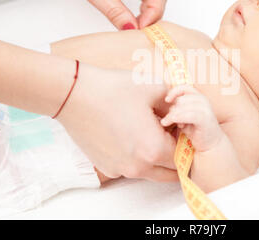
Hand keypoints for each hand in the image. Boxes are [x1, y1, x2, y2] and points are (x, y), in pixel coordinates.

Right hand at [57, 64, 177, 181]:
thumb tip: (181, 111)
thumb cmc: (114, 89)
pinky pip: (130, 167)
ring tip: (145, 129)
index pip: (182, 156)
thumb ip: (176, 102)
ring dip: (155, 156)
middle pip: (169, 171)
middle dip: (173, 154)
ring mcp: (120, 170)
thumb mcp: (154, 88)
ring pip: (150, 171)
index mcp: (153, 149)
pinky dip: (136, 156)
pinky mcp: (106, 167)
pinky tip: (128, 133)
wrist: (74, 95)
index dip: (184, 140)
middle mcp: (138, 166)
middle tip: (168, 132)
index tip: (179, 126)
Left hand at [160, 85, 223, 151]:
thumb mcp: (185, 117)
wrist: (212, 144)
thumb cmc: (196, 130)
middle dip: (172, 110)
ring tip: (176, 125)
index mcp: (199, 98)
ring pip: (182, 107)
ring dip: (174, 116)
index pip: (184, 87)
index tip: (167, 100)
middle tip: (171, 120)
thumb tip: (167, 102)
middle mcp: (203, 101)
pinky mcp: (205, 119)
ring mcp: (205, 109)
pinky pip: (188, 115)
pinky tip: (179, 126)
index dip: (174, 92)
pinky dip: (180, 118)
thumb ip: (178, 109)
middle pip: (180, 100)